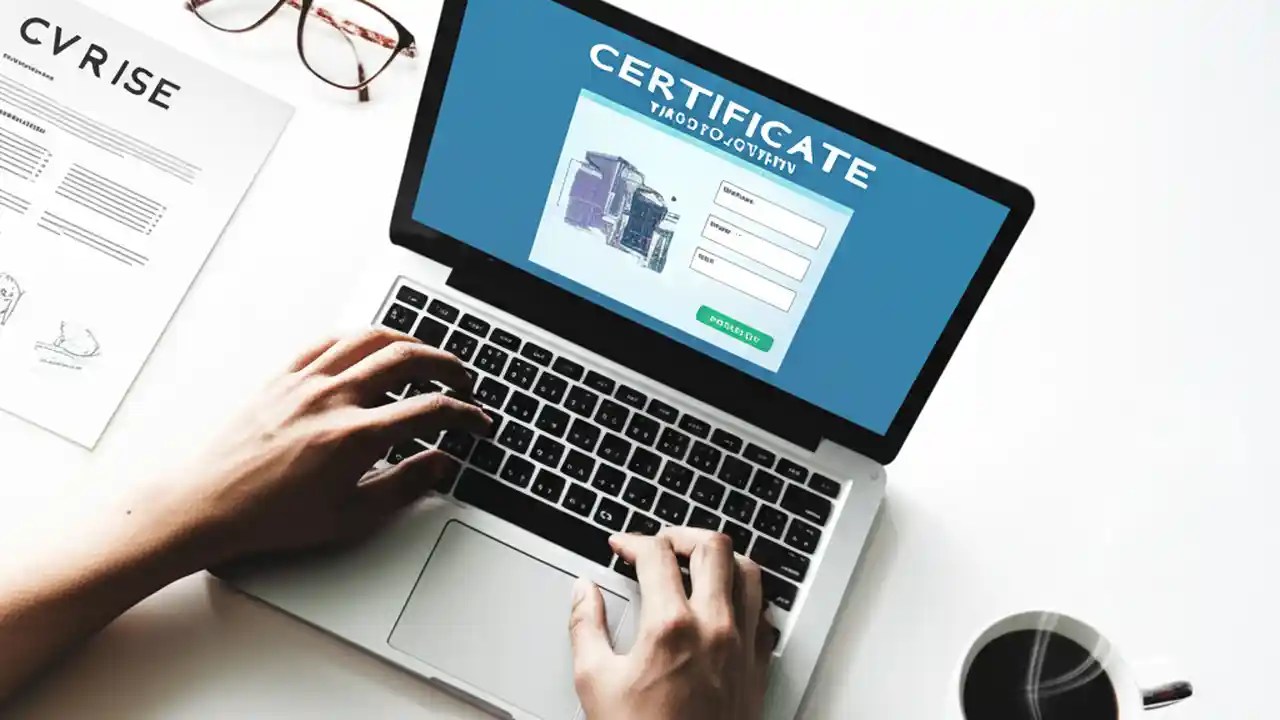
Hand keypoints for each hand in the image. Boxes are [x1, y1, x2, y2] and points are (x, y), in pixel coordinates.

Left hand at [163, 329, 490, 567]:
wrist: (209, 505)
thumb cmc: (271, 516)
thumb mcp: (351, 517)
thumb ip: (404, 485)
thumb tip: (440, 464)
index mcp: (355, 437)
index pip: (430, 409)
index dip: (465, 414)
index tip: (477, 422)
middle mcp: (334, 399)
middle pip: (409, 358)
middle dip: (448, 365)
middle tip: (463, 381)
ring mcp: (307, 382)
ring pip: (371, 338)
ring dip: (410, 341)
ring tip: (427, 356)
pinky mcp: (283, 377)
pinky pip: (330, 341)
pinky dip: (360, 339)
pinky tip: (371, 350)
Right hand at [569, 528, 773, 719]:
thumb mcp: (595, 683)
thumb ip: (585, 626)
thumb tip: (582, 592)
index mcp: (671, 627)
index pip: (656, 554)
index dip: (632, 540)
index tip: (620, 547)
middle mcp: (715, 628)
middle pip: (714, 547)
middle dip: (682, 534)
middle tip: (661, 543)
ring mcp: (743, 646)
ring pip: (749, 572)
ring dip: (721, 558)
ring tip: (696, 562)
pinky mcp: (759, 667)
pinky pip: (764, 612)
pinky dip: (746, 595)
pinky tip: (726, 602)